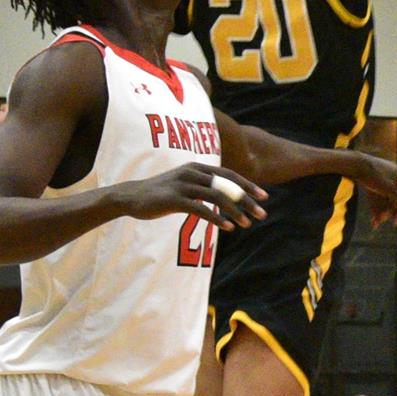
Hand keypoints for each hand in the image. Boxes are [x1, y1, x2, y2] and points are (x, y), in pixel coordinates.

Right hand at [116, 163, 265, 230]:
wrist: (132, 196)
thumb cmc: (163, 192)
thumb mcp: (186, 184)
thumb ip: (205, 186)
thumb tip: (229, 196)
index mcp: (198, 167)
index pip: (230, 175)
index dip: (249, 186)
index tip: (264, 197)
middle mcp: (193, 173)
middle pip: (228, 186)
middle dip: (247, 200)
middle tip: (262, 214)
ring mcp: (183, 185)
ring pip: (217, 197)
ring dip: (235, 211)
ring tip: (246, 224)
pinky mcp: (174, 199)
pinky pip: (201, 209)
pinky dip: (217, 218)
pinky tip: (228, 227)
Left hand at [356, 156, 396, 228]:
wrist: (354, 163)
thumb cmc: (374, 175)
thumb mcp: (389, 190)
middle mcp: (396, 175)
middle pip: (396, 198)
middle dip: (389, 211)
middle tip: (384, 220)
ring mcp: (385, 177)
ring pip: (385, 198)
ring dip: (381, 210)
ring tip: (375, 221)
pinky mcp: (374, 179)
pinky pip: (378, 195)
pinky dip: (375, 205)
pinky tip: (371, 216)